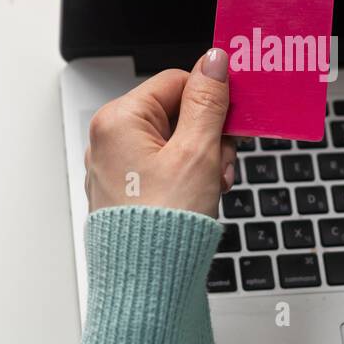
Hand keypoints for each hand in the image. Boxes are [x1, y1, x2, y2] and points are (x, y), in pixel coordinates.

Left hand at [84, 48, 236, 217]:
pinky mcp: (127, 190)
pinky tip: (199, 196)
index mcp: (119, 120)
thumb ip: (208, 102)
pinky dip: (188, 177)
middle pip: (177, 112)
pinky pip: (164, 167)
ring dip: (203, 159)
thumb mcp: (198, 152)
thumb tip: (214, 62)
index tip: (233, 118)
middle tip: (220, 162)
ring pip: (175, 142)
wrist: (148, 282)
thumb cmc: (163, 223)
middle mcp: (110, 139)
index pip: (176, 81)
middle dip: (209, 136)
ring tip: (211, 186)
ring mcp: (116, 166)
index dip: (211, 99)